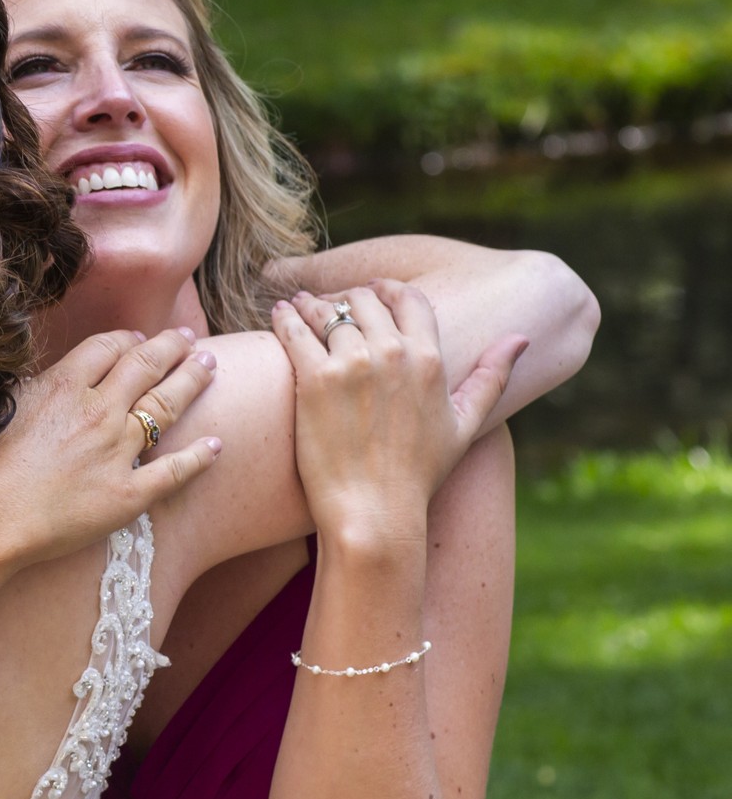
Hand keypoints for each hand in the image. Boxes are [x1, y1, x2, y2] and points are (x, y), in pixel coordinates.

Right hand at [0, 327, 222, 566]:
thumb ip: (30, 390)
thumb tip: (45, 381)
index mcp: (62, 385)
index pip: (107, 347)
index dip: (127, 340)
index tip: (138, 340)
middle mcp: (97, 411)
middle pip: (145, 366)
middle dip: (171, 347)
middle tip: (187, 339)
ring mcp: (116, 452)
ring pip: (166, 406)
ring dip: (191, 381)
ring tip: (209, 366)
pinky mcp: (127, 495)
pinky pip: (173, 471)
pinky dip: (199, 456)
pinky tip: (217, 445)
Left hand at [273, 282, 524, 554]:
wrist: (374, 510)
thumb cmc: (419, 474)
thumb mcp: (465, 425)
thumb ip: (492, 377)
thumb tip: (520, 338)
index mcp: (430, 359)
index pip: (410, 299)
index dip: (389, 289)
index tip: (372, 288)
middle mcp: (393, 354)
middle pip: (365, 301)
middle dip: (347, 297)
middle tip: (329, 301)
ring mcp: (352, 364)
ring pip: (327, 312)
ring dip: (312, 304)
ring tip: (298, 304)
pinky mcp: (314, 381)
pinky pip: (295, 332)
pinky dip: (285, 317)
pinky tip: (279, 313)